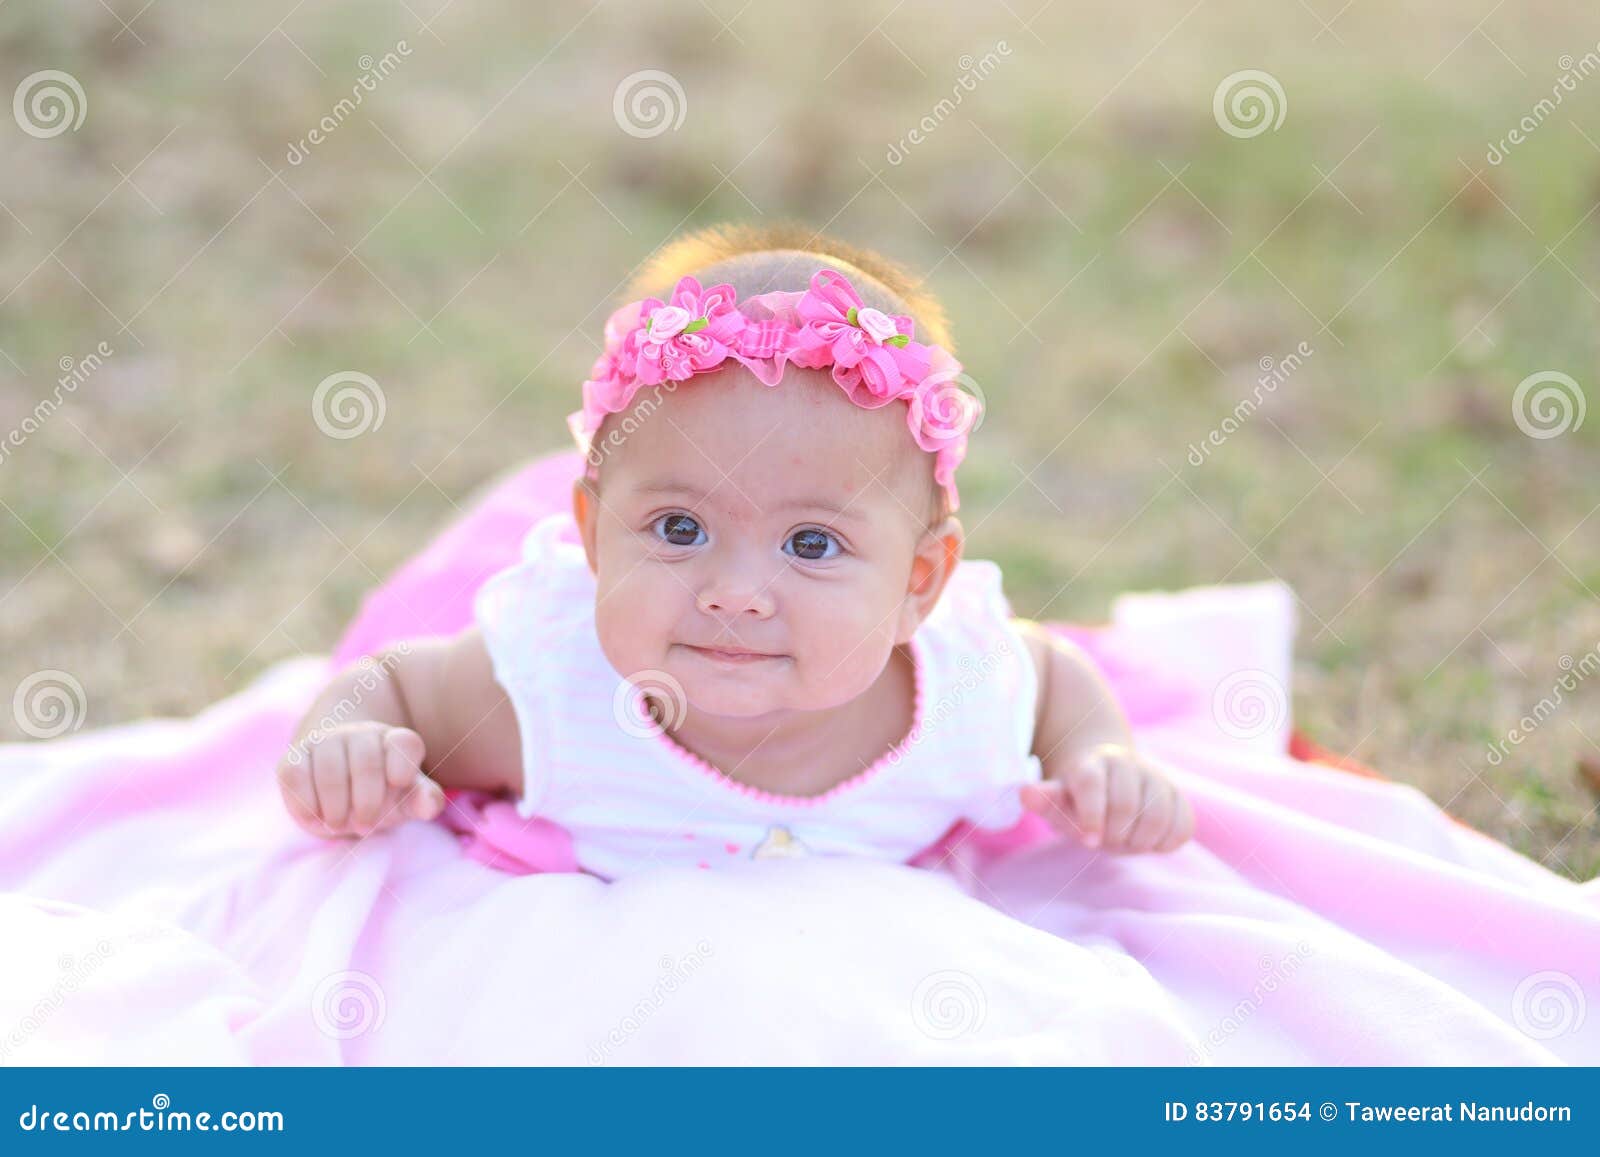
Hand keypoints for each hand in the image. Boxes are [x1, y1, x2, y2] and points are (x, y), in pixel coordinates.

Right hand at [276, 723, 445, 838]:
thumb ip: (423, 800)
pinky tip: (316, 816)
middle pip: (367, 762)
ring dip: (336, 807)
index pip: (404, 744)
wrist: (339, 783)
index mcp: (396, 742)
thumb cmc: (382, 794)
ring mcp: (327, 741)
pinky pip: (295, 775)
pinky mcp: (294, 756)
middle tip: (367, 825)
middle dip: (368, 802)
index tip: (398, 783)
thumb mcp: (406, 800)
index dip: (402, 763)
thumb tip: (430, 805)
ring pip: (330, 770)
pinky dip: (306, 803)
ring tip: (340, 824)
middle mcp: (363, 734)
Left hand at [1020, 742, 1192, 852]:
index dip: (1091, 814)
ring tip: (1125, 841)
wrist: (1111, 783)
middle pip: (1125, 806)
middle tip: (1105, 840)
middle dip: (1113, 834)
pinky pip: (1182, 826)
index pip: (1092, 784)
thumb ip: (1044, 800)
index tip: (1089, 842)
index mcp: (1090, 764)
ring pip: (1157, 816)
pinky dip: (1165, 842)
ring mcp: (1156, 777)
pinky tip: (1148, 840)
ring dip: (1139, 841)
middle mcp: (1125, 763)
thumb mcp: (1057, 801)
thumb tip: (1025, 793)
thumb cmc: (1077, 800)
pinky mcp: (1178, 796)